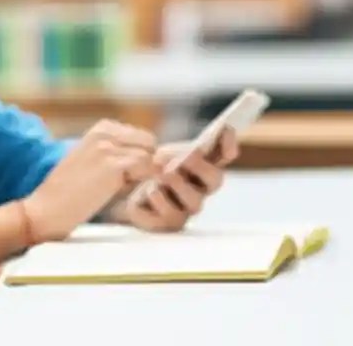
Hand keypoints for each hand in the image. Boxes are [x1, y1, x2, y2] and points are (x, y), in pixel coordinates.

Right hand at [22, 120, 157, 241]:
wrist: (45, 210)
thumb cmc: (70, 194)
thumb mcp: (94, 162)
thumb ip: (119, 155)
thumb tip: (154, 160)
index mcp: (101, 128)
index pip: (143, 137)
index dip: (140, 159)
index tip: (126, 177)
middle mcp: (105, 132)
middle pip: (150, 144)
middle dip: (146, 164)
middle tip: (128, 185)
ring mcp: (108, 146)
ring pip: (150, 156)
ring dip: (143, 175)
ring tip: (122, 191)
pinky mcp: (112, 165)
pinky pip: (147, 168)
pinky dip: (144, 182)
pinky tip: (124, 194)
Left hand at [117, 128, 241, 231]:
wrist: (124, 196)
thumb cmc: (150, 173)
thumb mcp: (162, 156)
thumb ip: (175, 154)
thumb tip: (177, 158)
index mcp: (203, 168)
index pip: (224, 154)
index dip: (228, 142)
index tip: (225, 127)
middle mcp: (200, 190)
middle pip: (215, 180)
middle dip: (202, 166)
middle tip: (187, 157)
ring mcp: (187, 209)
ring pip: (195, 201)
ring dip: (179, 184)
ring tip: (163, 175)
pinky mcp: (169, 224)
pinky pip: (169, 214)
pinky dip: (158, 199)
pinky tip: (150, 191)